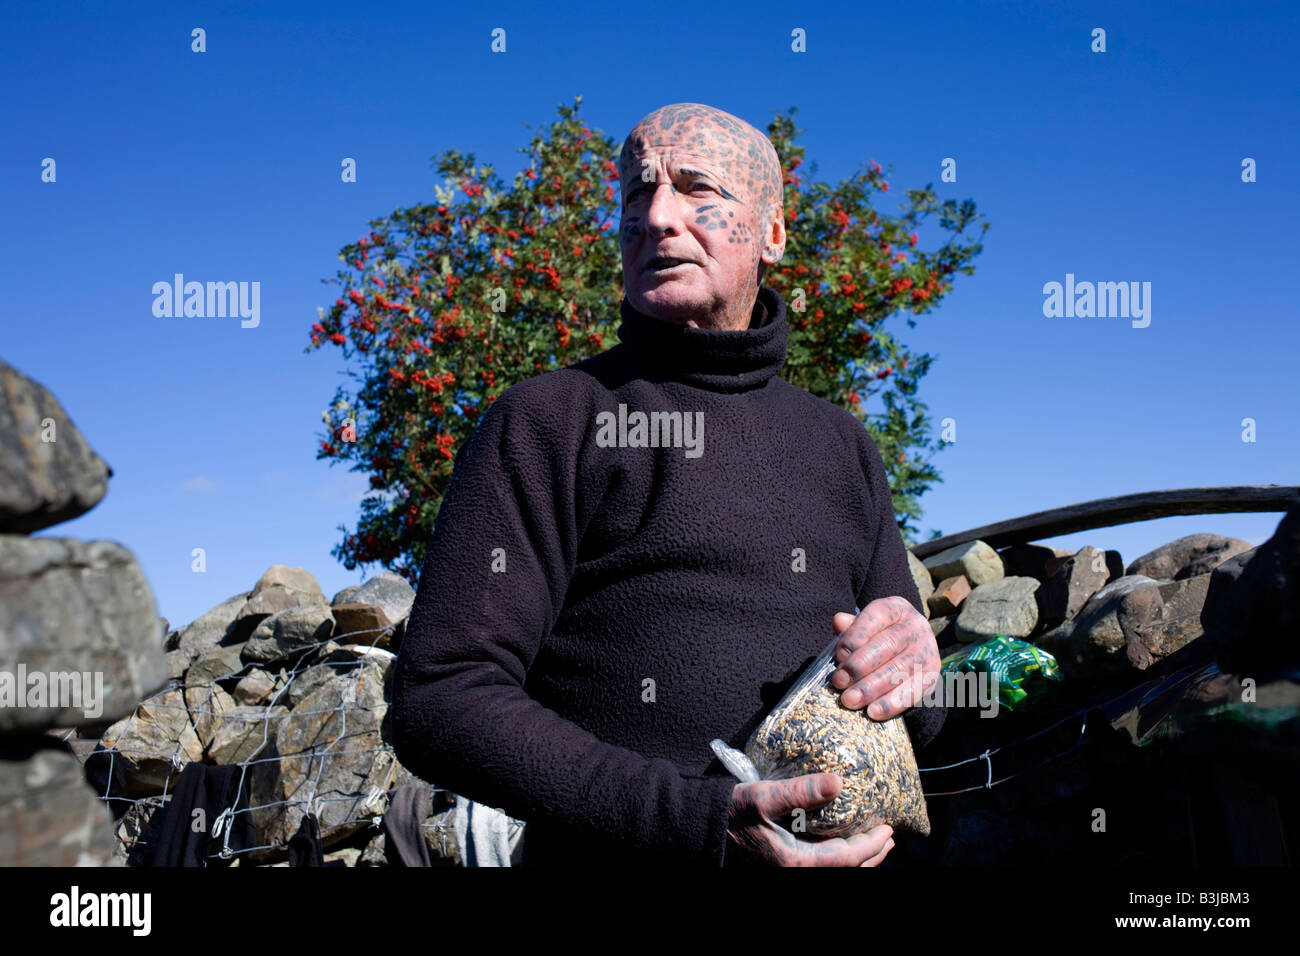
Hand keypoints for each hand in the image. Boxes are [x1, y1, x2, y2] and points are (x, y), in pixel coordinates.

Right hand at [727, 774, 894, 866]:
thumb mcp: (762, 797)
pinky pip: (818, 867)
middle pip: (845, 871)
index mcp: (796, 862)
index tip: (889, 829)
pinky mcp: (779, 865)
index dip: (872, 845)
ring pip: (832, 872)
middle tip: (888, 839)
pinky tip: (837, 845)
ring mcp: (786, 871)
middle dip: (871, 856)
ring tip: (871, 845)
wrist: (700, 829)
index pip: (847, 858)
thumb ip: (800, 791)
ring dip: (856, 860)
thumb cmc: (728, 812)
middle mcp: (794, 872)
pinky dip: (836, 859)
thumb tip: (838, 782)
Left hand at [830, 596, 941, 719]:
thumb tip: (838, 621)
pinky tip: (873, 712)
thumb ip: (850, 627)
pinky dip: (892, 704)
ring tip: (850, 700)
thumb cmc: (876, 638)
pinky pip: (913, 691)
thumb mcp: (864, 627)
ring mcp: (926, 650)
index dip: (856, 635)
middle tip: (839, 682)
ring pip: (899, 670)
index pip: (877, 616)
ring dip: (872, 688)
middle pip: (888, 644)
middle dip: (860, 665)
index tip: (838, 655)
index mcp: (896, 608)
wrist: (907, 650)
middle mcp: (915, 626)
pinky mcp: (932, 675)